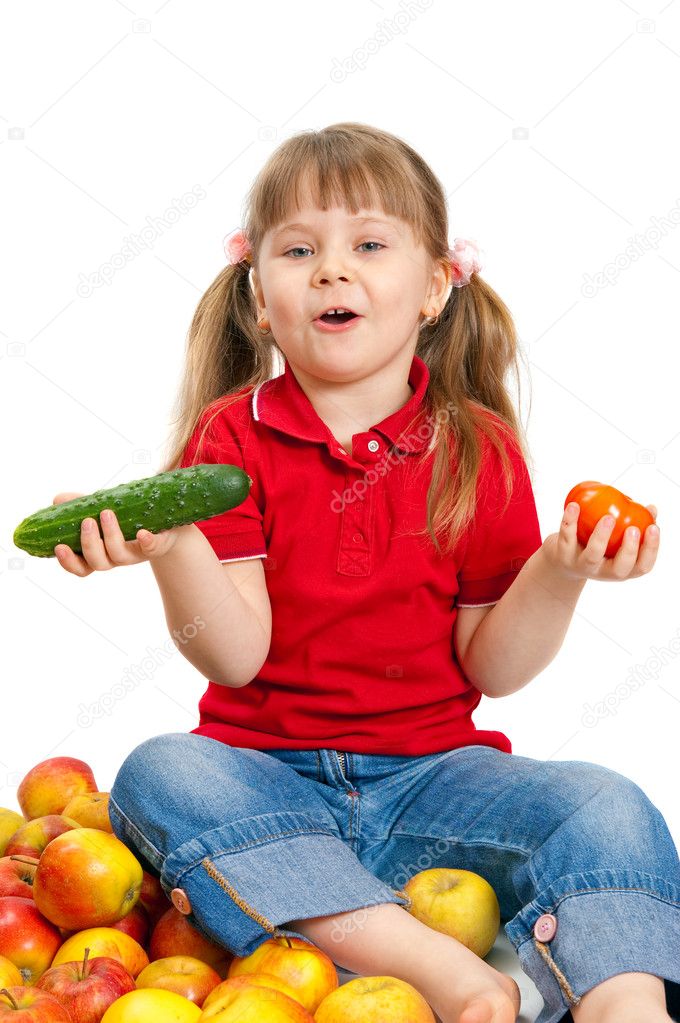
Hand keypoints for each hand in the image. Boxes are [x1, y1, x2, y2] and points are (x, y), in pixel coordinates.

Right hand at [52, 492, 190, 576]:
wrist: (166, 520)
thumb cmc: (127, 516)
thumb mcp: (101, 507)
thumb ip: (79, 504)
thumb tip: (58, 499)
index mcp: (100, 552)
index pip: (81, 566)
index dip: (68, 562)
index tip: (59, 546)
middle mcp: (116, 557)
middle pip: (98, 563)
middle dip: (89, 544)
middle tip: (87, 522)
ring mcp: (136, 554)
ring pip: (119, 556)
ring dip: (110, 535)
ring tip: (107, 512)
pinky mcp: (156, 545)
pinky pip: (151, 548)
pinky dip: (146, 541)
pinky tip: (142, 533)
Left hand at [542, 501, 659, 581]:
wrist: (562, 561)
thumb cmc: (598, 547)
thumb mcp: (617, 541)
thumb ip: (635, 526)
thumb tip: (651, 509)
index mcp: (621, 569)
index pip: (642, 566)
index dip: (651, 549)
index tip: (654, 528)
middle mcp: (603, 572)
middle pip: (619, 568)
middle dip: (629, 549)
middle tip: (633, 529)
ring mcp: (582, 566)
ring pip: (592, 555)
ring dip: (600, 536)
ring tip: (608, 517)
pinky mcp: (563, 555)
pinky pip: (566, 537)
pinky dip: (570, 521)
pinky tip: (574, 505)